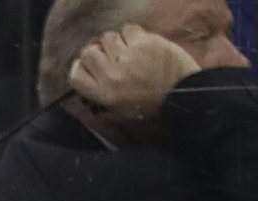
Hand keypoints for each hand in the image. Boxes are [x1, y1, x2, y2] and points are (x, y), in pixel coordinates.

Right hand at [68, 23, 199, 128]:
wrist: (182, 95)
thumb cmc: (150, 108)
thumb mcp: (119, 114)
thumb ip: (99, 102)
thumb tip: (87, 87)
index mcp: (103, 94)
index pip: (76, 74)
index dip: (81, 67)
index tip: (90, 66)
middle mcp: (110, 74)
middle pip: (88, 52)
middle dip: (98, 53)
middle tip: (110, 56)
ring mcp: (126, 56)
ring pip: (107, 38)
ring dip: (115, 42)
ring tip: (126, 49)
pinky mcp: (143, 42)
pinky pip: (127, 29)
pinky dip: (131, 34)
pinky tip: (138, 42)